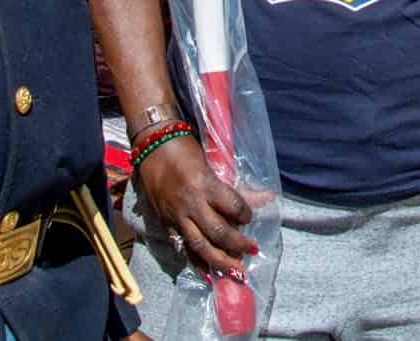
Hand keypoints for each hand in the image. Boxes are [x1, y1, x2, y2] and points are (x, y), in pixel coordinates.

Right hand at [134, 135, 255, 278]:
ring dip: (220, 262)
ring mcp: (177, 216)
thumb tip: (267, 197)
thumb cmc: (185, 150)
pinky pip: (184, 247)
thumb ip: (235, 188)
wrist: (152, 147)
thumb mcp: (212, 164)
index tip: (249, 217)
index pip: (234, 207)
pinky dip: (198, 261)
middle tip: (251, 250)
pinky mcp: (166, 223)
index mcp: (205, 184)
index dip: (246, 215)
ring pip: (200, 247)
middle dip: (237, 246)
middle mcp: (191, 203)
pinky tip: (210, 271)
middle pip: (218, 233)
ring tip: (236, 270)